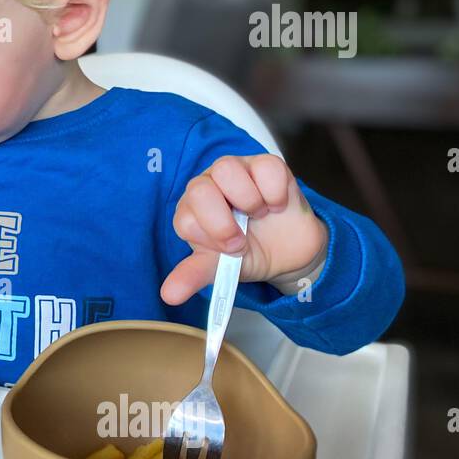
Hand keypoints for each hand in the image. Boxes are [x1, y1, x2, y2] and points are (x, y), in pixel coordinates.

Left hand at [161, 154, 328, 305]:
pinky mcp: (266, 163)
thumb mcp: (220, 267)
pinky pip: (267, 167)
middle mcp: (207, 184)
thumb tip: (169, 295)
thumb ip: (193, 275)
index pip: (185, 219)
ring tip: (259, 216)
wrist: (289, 251)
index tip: (229, 250)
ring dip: (249, 202)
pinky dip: (275, 194)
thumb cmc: (248, 252)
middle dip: (223, 223)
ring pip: (227, 169)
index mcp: (190, 209)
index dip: (210, 240)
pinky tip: (276, 205)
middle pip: (199, 189)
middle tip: (242, 239)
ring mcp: (236, 170)